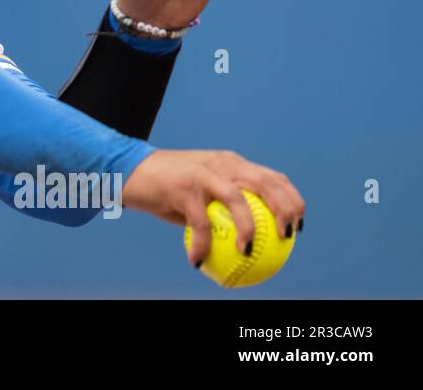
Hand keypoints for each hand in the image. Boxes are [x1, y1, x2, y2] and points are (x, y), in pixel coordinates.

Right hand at [122, 149, 304, 266]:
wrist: (127, 171)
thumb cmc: (164, 187)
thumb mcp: (197, 192)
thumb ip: (220, 207)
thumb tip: (244, 241)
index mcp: (230, 163)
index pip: (272, 177)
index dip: (292, 199)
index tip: (298, 225)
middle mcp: (222, 164)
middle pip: (266, 183)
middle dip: (284, 210)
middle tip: (287, 237)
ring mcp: (203, 173)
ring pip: (239, 199)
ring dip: (250, 227)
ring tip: (249, 250)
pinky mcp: (183, 187)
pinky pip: (201, 223)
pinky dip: (203, 245)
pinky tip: (198, 261)